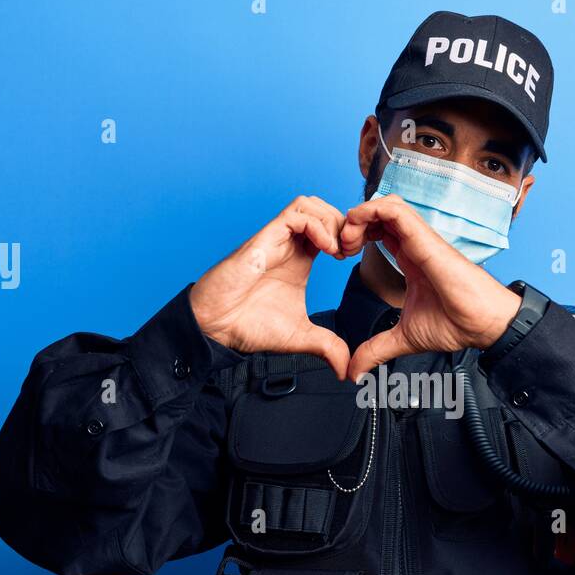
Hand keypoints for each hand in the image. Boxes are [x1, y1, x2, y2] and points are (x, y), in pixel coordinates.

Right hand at [187, 196, 350, 379]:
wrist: (218, 328)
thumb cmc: (249, 326)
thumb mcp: (301, 337)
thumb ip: (327, 347)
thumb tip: (346, 370)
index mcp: (301, 260)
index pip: (330, 229)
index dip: (348, 237)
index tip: (356, 258)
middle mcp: (289, 246)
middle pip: (323, 209)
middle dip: (344, 224)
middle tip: (352, 250)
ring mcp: (276, 240)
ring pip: (309, 204)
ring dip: (331, 220)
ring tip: (338, 249)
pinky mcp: (264, 239)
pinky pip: (296, 214)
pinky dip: (317, 226)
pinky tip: (326, 251)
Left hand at [337, 194, 520, 381]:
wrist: (482, 325)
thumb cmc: (456, 324)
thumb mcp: (403, 338)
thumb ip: (376, 349)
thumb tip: (354, 370)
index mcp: (409, 259)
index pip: (379, 231)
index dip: (355, 237)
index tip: (342, 257)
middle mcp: (414, 244)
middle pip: (377, 213)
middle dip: (351, 224)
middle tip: (339, 248)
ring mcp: (419, 238)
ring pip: (384, 204)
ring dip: (358, 216)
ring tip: (347, 240)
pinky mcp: (424, 238)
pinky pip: (393, 209)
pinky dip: (370, 212)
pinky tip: (357, 233)